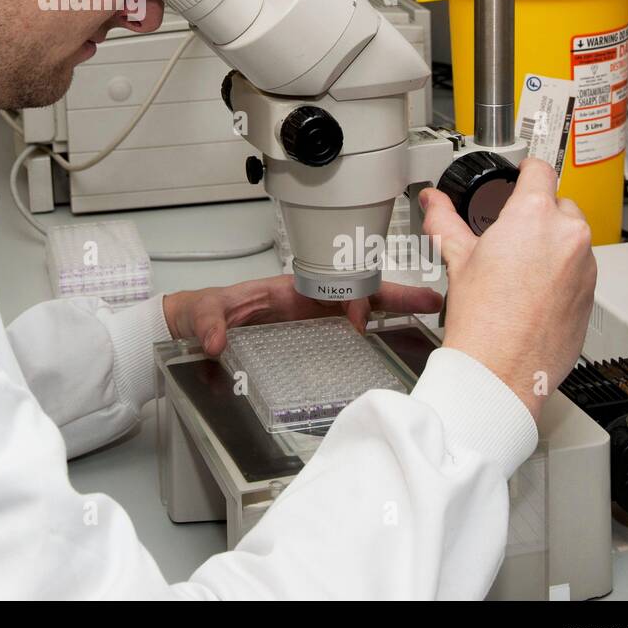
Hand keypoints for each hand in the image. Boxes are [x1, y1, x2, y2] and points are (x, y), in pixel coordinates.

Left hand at [163, 274, 441, 356]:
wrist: (196, 323)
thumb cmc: (203, 311)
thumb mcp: (202, 314)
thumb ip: (208, 323)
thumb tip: (216, 341)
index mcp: (287, 288)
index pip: (332, 286)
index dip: (351, 299)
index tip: (358, 321)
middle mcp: (305, 297)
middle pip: (357, 290)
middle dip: (395, 294)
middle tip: (431, 300)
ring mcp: (311, 314)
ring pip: (360, 306)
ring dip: (393, 309)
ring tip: (428, 315)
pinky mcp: (310, 331)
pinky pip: (349, 326)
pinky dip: (376, 327)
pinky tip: (396, 338)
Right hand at [420, 156, 595, 421]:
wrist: (501, 371)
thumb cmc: (482, 320)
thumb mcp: (457, 258)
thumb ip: (445, 220)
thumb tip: (433, 202)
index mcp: (533, 216)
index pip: (540, 170)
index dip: (525, 170)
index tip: (520, 176)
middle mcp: (568, 235)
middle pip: (559, 204)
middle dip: (536, 214)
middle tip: (508, 236)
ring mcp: (586, 266)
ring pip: (572, 238)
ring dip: (552, 244)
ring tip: (519, 270)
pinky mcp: (592, 294)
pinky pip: (580, 268)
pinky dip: (562, 272)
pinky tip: (533, 292)